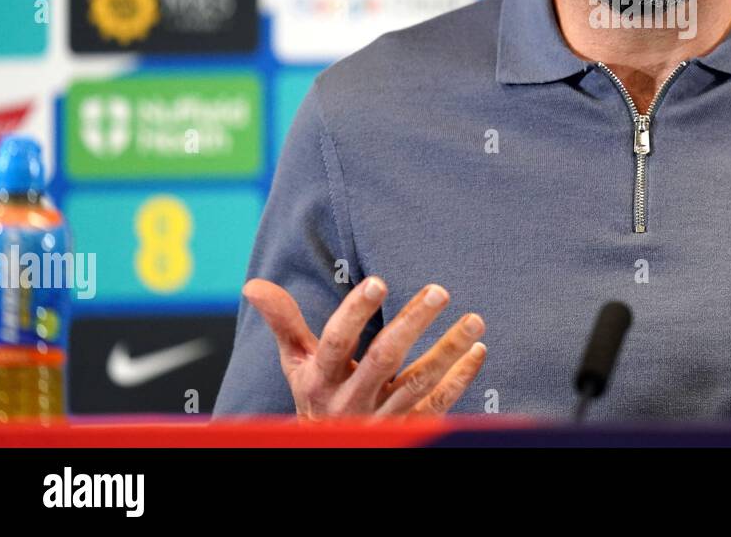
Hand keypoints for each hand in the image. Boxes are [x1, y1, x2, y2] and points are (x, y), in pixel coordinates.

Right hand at [243, 276, 486, 418]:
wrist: (328, 450)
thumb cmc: (317, 396)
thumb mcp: (297, 364)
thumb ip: (284, 324)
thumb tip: (253, 285)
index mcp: (320, 380)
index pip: (336, 343)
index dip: (355, 312)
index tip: (380, 280)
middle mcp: (349, 401)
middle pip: (383, 359)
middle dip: (411, 324)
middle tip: (439, 291)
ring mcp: (381, 419)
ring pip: (417, 383)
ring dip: (448, 350)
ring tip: (474, 319)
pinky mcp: (408, 429)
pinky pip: (437, 405)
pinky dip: (460, 379)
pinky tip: (477, 351)